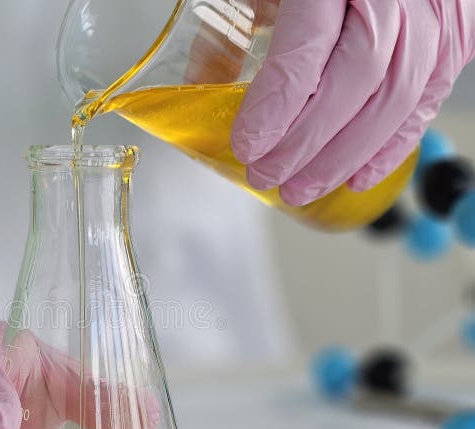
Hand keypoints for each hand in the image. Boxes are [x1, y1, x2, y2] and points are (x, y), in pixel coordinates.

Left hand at [231, 0, 474, 205]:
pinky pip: (428, 99)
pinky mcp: (454, 33)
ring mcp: (433, 13)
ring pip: (397, 98)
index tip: (247, 145)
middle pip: (357, 81)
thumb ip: (232, 25)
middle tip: (266, 175)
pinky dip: (391, 146)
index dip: (277, 106)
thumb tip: (201, 83)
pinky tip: (356, 177)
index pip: (308, 49)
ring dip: (343, 157)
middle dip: (306, 143)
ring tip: (300, 188)